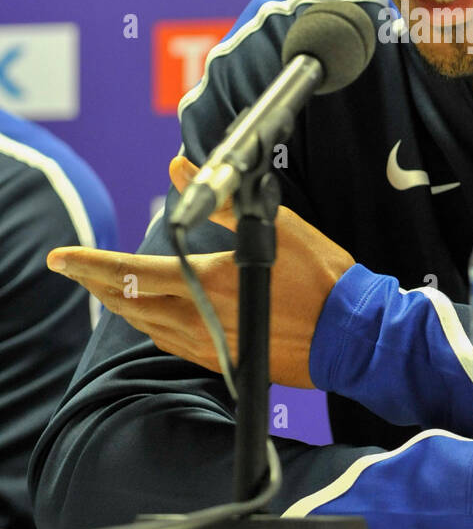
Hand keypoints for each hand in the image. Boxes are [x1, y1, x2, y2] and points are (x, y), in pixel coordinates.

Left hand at [46, 156, 354, 387]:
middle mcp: (202, 318)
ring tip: (103, 287)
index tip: (61, 257)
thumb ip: (219, 199)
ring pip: (145, 326)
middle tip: (71, 267)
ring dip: (119, 303)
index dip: (91, 264)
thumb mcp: (275, 225)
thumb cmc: (322, 276)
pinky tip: (148, 315)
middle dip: (95, 283)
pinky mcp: (224, 361)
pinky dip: (148, 323)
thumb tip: (180, 167)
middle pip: (129, 302)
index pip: (134, 271)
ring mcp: (211, 345)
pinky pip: (169, 343)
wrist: (353, 335)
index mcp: (211, 282)